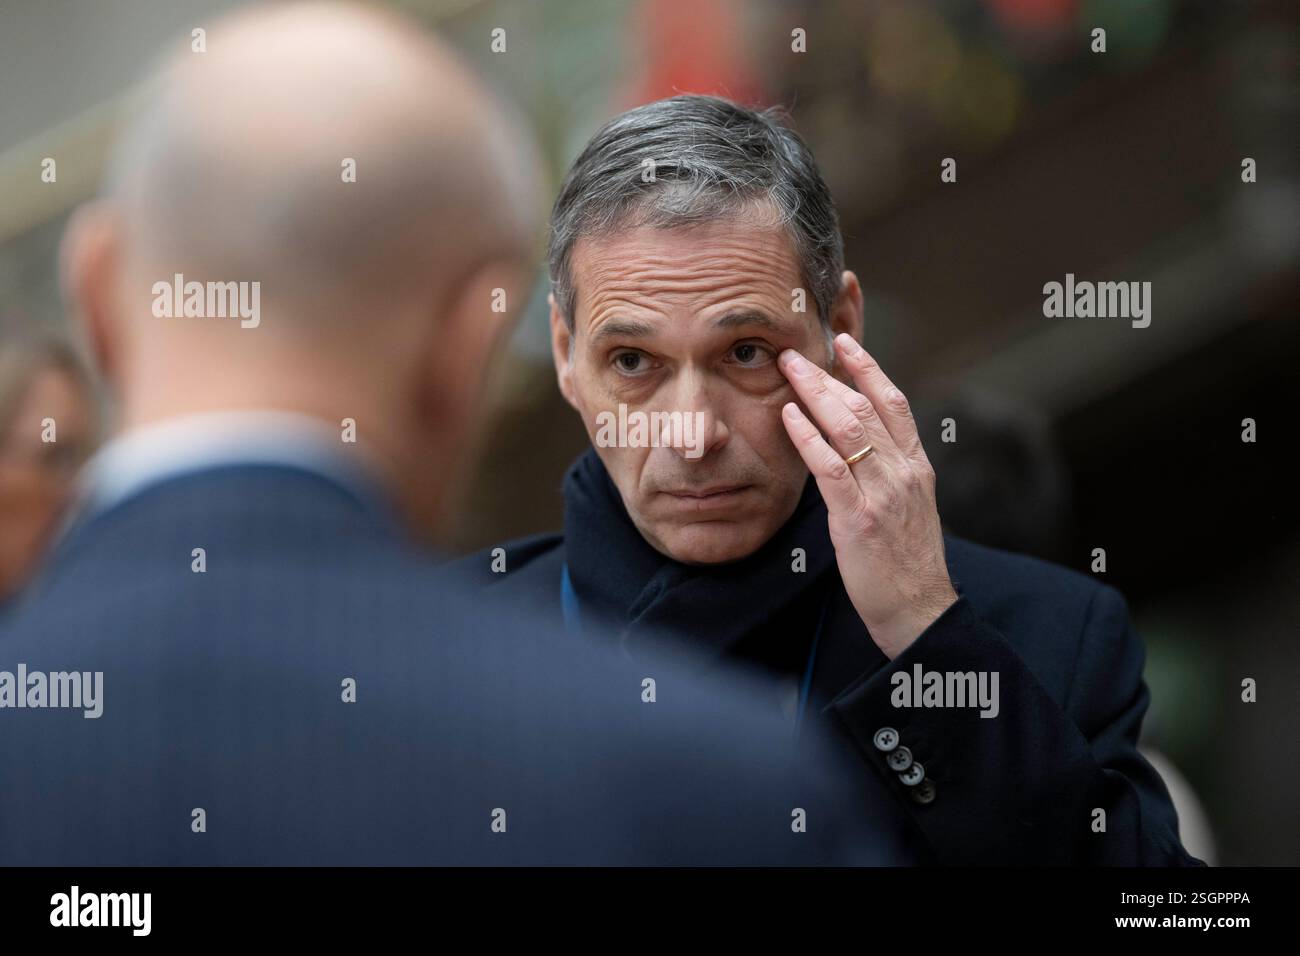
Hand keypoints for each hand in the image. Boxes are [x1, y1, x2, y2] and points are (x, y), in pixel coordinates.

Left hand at [778, 334, 956, 658]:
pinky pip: (831, 468)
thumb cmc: (906, 562)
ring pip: (849, 428)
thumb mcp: (906, 507)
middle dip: (829, 373)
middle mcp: (903, 471)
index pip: (894, 403)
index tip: (845, 342)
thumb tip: (858, 444)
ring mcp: (883, 493)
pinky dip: (808, 438)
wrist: (919, 609)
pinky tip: (789, 417)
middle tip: (797, 351)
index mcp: (916, 466)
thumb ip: (887, 473)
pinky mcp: (860, 518)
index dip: (868, 368)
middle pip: (866, 406)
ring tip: (788, 370)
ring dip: (815, 393)